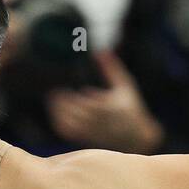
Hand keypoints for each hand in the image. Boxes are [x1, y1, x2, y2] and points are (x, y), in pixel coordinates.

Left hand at [45, 49, 164, 153]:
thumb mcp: (125, 85)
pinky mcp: (87, 139)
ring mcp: (90, 131)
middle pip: (72, 113)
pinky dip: (59, 123)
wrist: (136, 137)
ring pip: (67, 124)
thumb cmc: (130, 107)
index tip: (60, 90)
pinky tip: (57, 114)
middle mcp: (96, 121)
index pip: (81, 103)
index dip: (67, 98)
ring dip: (57, 113)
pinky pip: (68, 133)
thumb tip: (101, 50)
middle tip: (54, 94)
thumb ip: (112, 68)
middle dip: (60, 103)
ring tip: (53, 102)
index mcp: (105, 107)